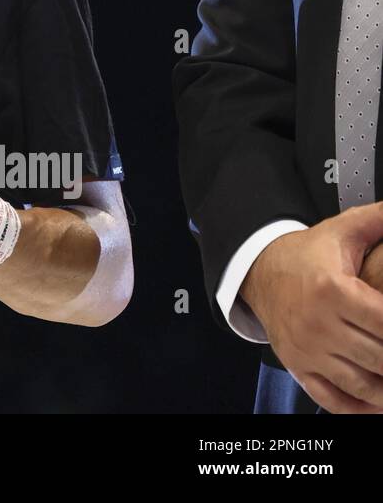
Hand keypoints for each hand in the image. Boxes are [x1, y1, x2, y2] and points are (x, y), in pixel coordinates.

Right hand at [240, 202, 382, 413]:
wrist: (258, 269)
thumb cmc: (306, 254)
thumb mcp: (341, 232)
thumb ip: (377, 221)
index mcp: (332, 290)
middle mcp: (318, 323)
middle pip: (380, 357)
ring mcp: (307, 348)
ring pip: (363, 383)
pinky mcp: (298, 365)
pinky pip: (333, 398)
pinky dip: (360, 408)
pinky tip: (378, 403)